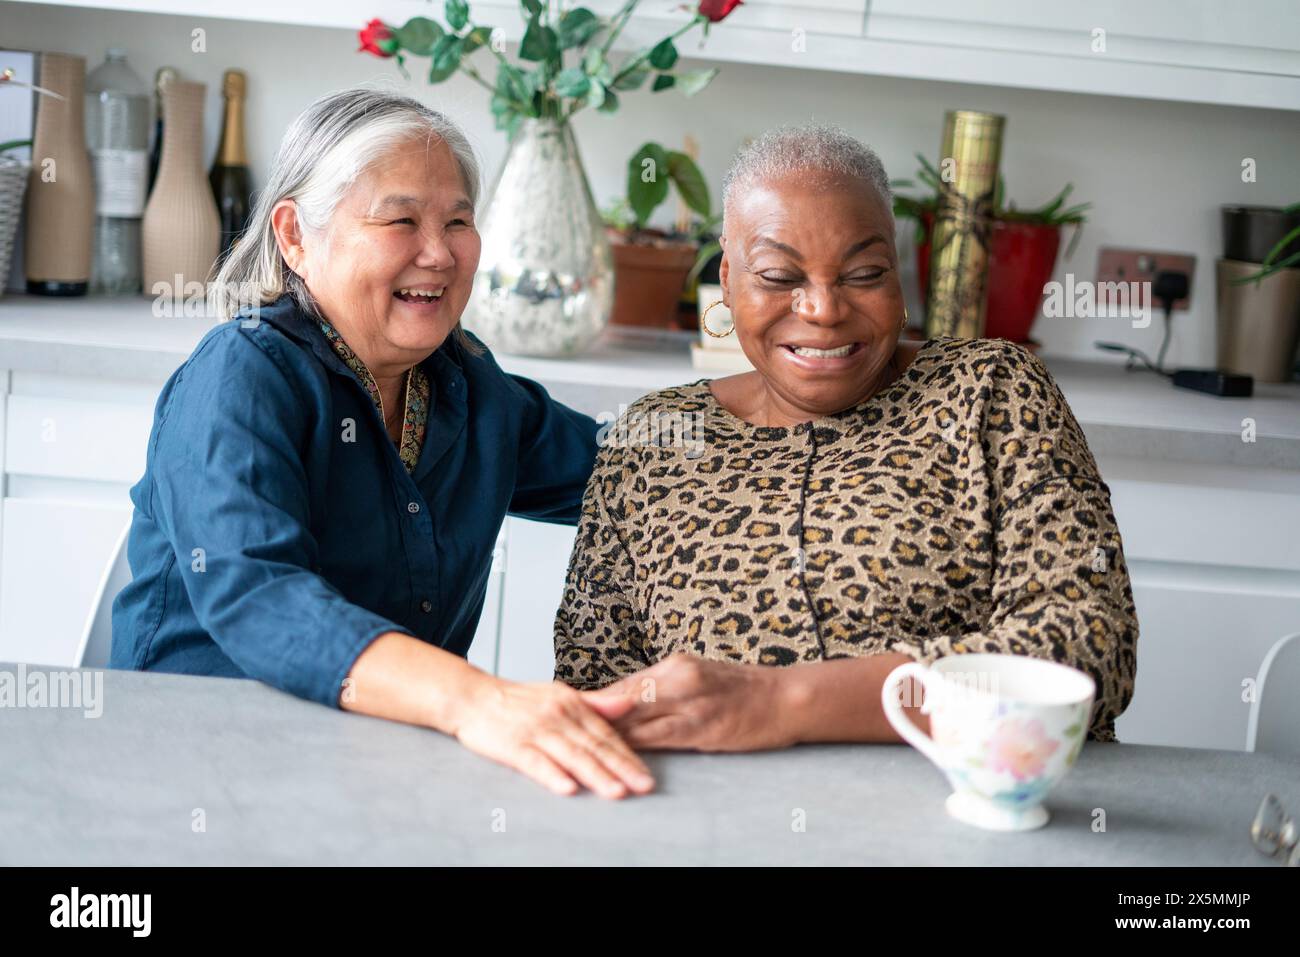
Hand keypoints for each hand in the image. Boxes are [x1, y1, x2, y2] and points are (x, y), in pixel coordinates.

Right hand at [451, 676, 654, 798]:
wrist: (473, 696)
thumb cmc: (518, 700)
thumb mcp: (559, 694)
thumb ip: (595, 703)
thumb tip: (629, 703)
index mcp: (571, 704)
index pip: (605, 733)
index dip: (627, 755)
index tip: (646, 774)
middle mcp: (557, 716)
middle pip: (594, 746)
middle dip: (622, 768)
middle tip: (644, 786)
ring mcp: (535, 730)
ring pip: (571, 756)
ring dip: (596, 774)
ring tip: (617, 791)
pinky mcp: (513, 745)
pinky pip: (536, 763)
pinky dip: (553, 775)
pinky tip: (568, 788)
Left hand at [580, 654, 795, 751]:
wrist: (785, 698)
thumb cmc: (742, 692)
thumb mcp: (699, 680)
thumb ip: (664, 690)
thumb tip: (627, 703)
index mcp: (675, 665)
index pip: (623, 685)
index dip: (592, 701)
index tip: (563, 711)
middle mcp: (677, 677)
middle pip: (621, 699)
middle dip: (589, 715)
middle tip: (556, 728)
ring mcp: (689, 701)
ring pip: (635, 717)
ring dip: (604, 731)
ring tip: (574, 743)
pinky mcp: (701, 725)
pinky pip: (658, 736)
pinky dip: (632, 745)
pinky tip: (613, 754)